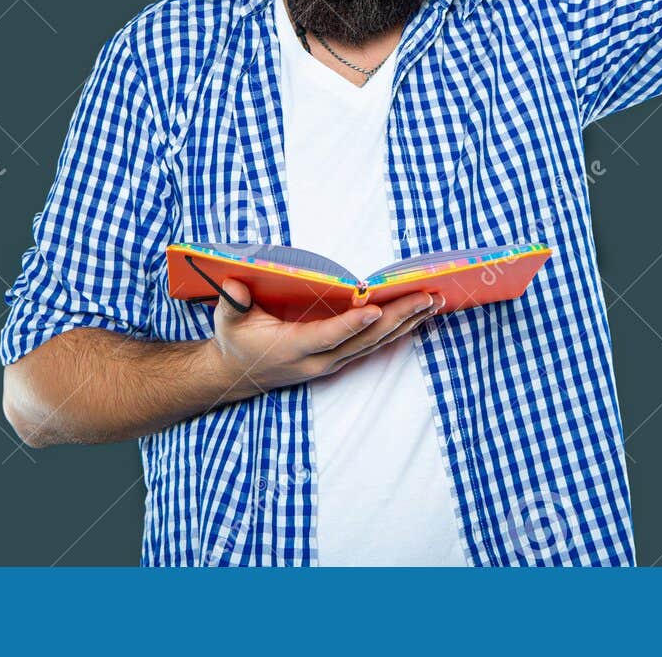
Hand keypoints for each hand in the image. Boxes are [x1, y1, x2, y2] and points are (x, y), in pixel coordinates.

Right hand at [209, 278, 442, 395]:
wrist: (239, 375)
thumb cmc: (236, 341)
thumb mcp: (228, 322)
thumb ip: (232, 305)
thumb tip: (234, 286)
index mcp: (293, 349)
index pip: (328, 336)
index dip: (352, 324)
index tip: (376, 309)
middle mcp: (319, 360)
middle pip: (364, 340)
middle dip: (397, 318)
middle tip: (425, 297)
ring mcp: (332, 362)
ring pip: (375, 344)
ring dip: (406, 323)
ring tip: (433, 302)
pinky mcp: (340, 359)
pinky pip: (373, 344)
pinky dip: (398, 329)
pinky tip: (418, 315)